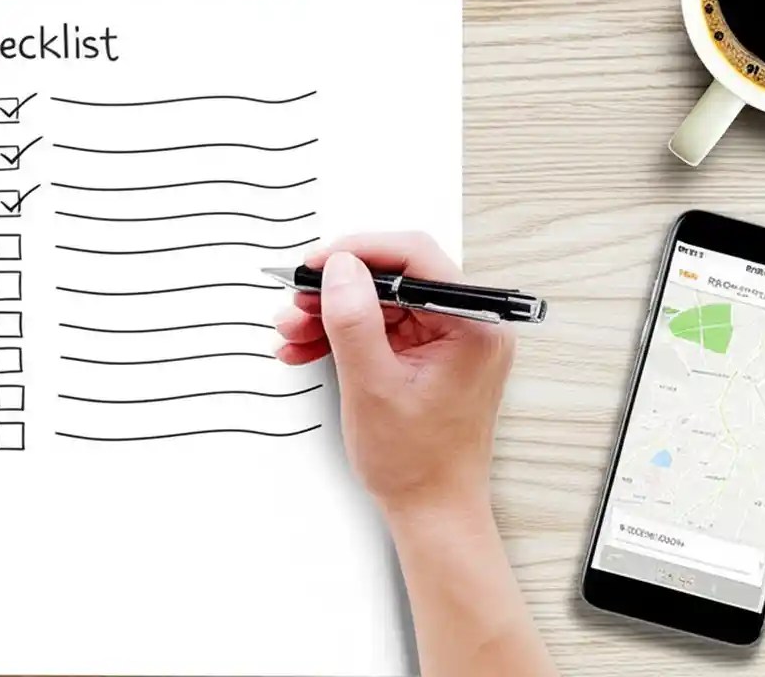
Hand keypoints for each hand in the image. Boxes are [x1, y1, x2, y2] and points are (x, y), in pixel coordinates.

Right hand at [274, 232, 514, 514]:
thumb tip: (341, 269)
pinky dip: (344, 336)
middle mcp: (468, 326)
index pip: (415, 258)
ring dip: (332, 314)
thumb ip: (354, 321)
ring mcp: (448, 341)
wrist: (432, 512)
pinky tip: (307, 348)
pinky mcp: (428, 356)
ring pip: (380, 303)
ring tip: (292, 332)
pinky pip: (381, 329)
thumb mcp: (373, 387)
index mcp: (472, 326)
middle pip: (394, 278)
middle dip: (337, 290)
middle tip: (296, 304)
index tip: (316, 264)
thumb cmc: (418, 464)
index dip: (358, 252)